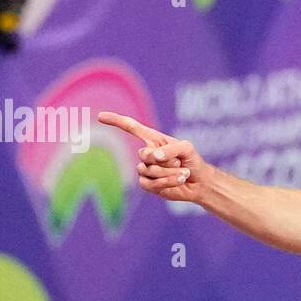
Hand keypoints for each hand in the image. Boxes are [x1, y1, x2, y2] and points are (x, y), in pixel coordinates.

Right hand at [98, 111, 212, 202]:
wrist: (199, 182)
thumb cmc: (192, 160)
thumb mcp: (187, 148)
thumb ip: (170, 149)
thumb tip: (153, 157)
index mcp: (153, 139)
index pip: (132, 128)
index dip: (116, 121)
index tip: (100, 116)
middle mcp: (147, 153)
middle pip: (144, 154)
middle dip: (165, 160)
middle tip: (180, 162)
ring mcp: (145, 169)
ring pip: (148, 170)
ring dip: (170, 172)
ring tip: (183, 172)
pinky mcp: (148, 184)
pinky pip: (150, 183)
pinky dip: (167, 182)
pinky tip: (180, 180)